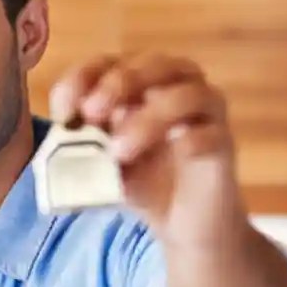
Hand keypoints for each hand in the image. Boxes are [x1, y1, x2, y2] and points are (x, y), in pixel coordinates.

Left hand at [49, 52, 248, 247]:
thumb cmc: (141, 182)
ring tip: (117, 152)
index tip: (63, 109)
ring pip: (188, 94)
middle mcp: (177, 88)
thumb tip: (62, 131)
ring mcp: (206, 114)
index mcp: (140, 86)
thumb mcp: (101, 160)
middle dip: (119, 83)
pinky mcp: (224, 146)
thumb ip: (83, 141)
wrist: (182, 224)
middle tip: (91, 114)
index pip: (112, 62)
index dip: (85, 76)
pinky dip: (187, 141)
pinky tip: (168, 156)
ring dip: (148, 118)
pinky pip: (212, 133)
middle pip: (156, 62)